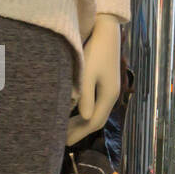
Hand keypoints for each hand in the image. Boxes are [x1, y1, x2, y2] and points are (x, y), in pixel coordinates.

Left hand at [68, 15, 122, 144]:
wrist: (106, 32)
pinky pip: (95, 103)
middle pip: (96, 119)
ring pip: (96, 112)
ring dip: (81, 121)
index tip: (65, 142)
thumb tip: (83, 117)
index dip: (80, 133)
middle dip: (80, 130)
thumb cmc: (95, 51)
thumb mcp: (87, 74)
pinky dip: (84, 111)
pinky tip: (73, 110)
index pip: (94, 122)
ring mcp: (109, 89)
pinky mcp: (105, 82)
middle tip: (63, 139)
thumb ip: (85, 96)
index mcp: (108, 96)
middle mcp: (111, 95)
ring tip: (66, 128)